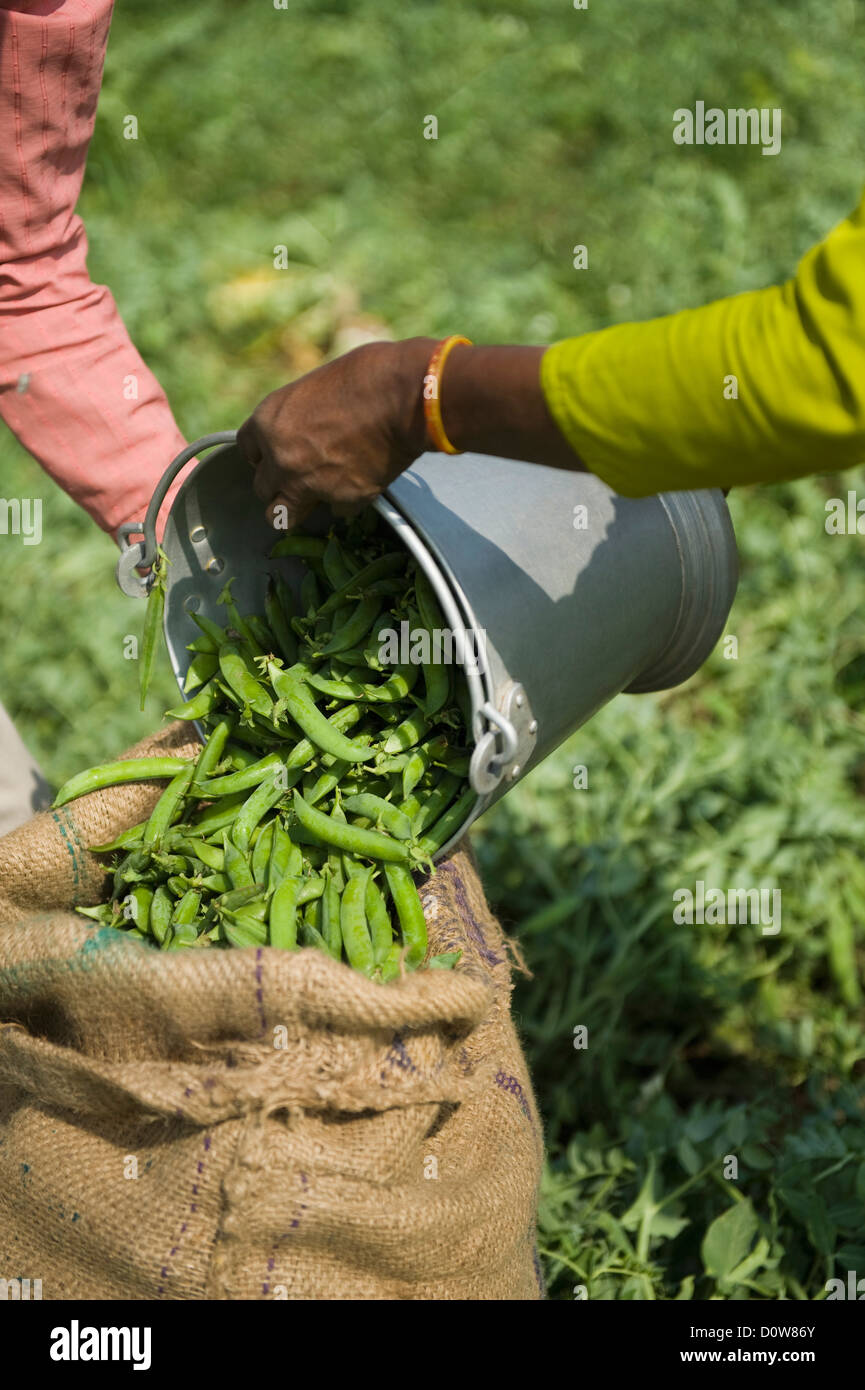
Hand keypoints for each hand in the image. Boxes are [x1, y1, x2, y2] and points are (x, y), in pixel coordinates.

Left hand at [236, 337, 435, 530]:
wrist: (404, 396)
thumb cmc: (366, 376)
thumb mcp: (315, 387)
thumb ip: (299, 416)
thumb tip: (303, 429)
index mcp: (268, 422)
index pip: (246, 451)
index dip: (265, 454)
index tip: (278, 455)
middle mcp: (281, 458)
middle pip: (262, 489)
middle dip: (281, 484)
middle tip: (302, 477)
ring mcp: (309, 484)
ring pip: (284, 516)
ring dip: (297, 508)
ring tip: (315, 499)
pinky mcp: (343, 500)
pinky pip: (337, 512)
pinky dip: (347, 501)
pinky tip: (361, 482)